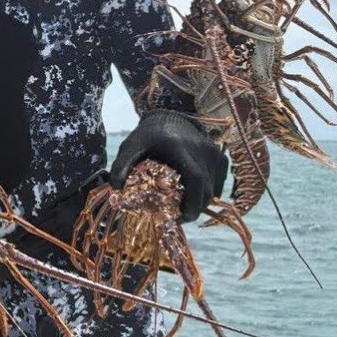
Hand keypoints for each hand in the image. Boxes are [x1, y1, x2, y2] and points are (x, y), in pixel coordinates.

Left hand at [111, 110, 227, 222]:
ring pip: (213, 188)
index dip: (192, 202)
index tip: (183, 217)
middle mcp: (202, 149)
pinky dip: (208, 194)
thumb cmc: (147, 137)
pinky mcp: (220, 157)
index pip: (195, 178)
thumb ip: (121, 165)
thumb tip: (116, 188)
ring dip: (201, 202)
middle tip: (180, 218)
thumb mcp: (131, 147)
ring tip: (184, 208)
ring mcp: (214, 153)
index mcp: (180, 147)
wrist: (169, 118)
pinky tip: (193, 197)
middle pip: (206, 188)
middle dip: (195, 208)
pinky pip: (218, 183)